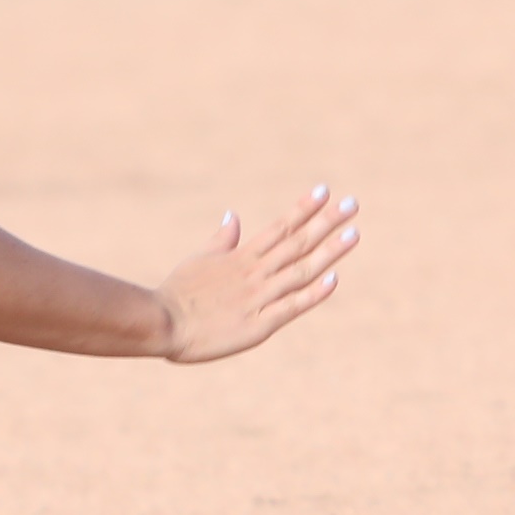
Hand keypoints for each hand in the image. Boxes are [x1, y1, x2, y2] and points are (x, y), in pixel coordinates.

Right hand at [151, 187, 357, 362]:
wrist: (160, 323)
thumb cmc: (177, 293)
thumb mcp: (200, 259)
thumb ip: (223, 240)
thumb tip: (234, 216)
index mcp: (241, 257)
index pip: (279, 227)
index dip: (304, 208)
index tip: (325, 190)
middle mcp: (254, 272)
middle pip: (297, 242)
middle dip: (326, 222)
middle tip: (353, 204)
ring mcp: (258, 297)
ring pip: (300, 270)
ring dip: (329, 251)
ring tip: (354, 233)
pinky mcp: (258, 324)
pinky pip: (291, 307)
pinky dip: (313, 293)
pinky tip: (333, 279)